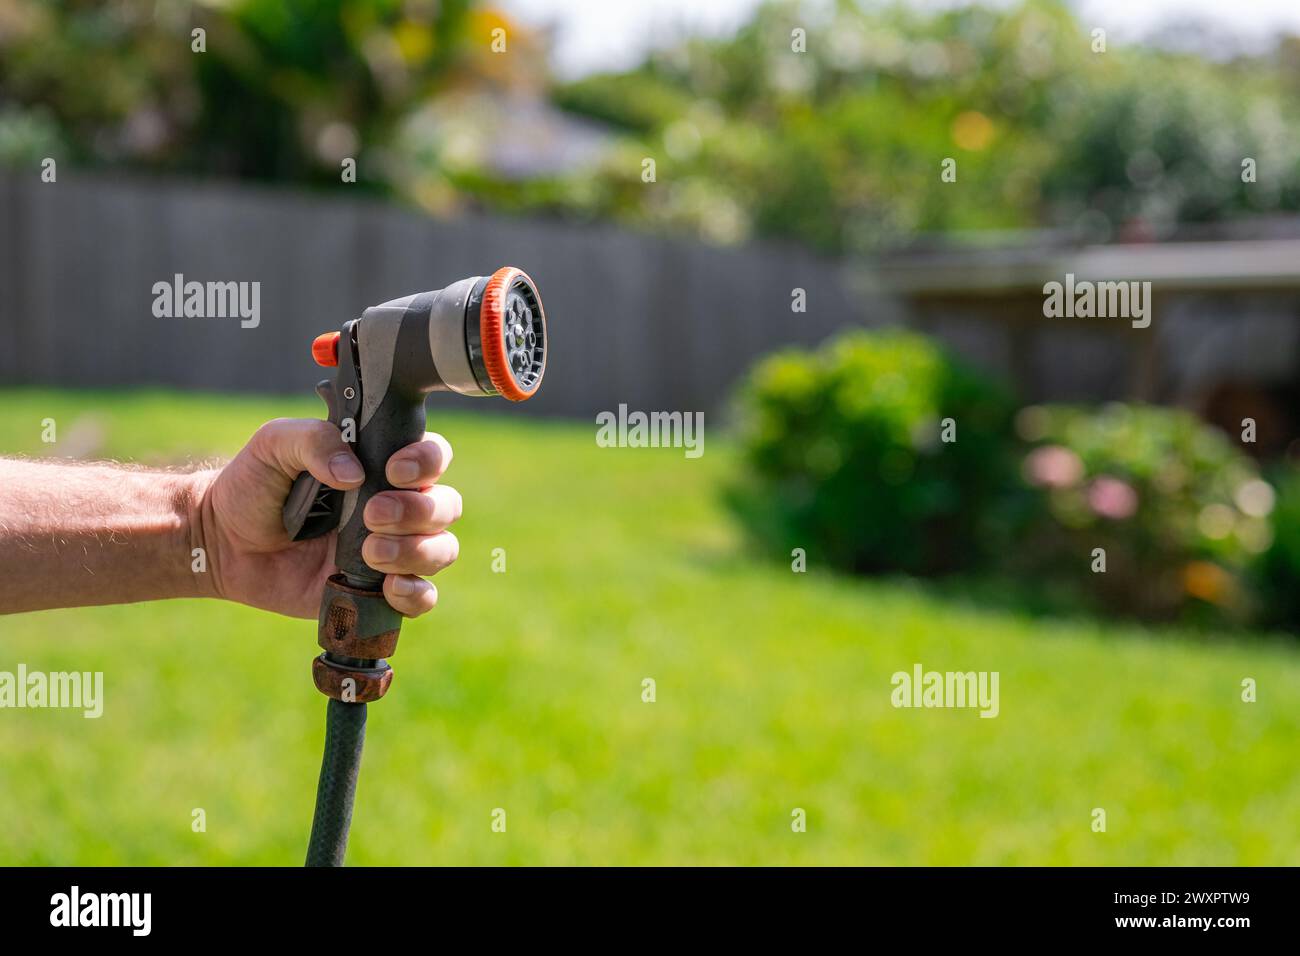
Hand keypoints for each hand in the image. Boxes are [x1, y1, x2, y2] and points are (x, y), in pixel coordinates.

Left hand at [193, 419, 460, 618]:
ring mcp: (391, 549)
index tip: (392, 470)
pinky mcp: (376, 590)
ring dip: (415, 551)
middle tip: (371, 514)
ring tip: (369, 551)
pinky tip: (388, 586)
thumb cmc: (253, 484)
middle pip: (446, 506)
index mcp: (382, 465)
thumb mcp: (276, 444)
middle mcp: (396, 505)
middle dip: (417, 511)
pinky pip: (421, 597)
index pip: (433, 456)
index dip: (427, 462)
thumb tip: (354, 472)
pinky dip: (415, 594)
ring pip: (441, 550)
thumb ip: (315, 441)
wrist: (222, 541)